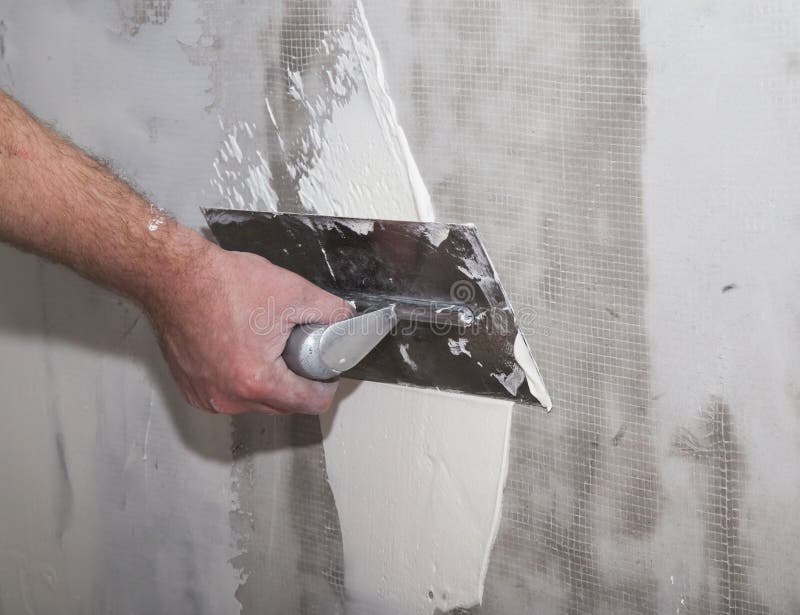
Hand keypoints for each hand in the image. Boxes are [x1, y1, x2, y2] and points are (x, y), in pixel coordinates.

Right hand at [146, 244, 351, 414]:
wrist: (174, 276)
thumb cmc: (221, 283)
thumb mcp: (292, 291)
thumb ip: (330, 311)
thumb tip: (346, 320)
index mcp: (256, 380)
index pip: (310, 404)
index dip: (326, 385)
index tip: (326, 371)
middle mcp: (229, 397)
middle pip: (284, 405)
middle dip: (296, 381)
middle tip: (295, 349)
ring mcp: (207, 396)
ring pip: (256, 402)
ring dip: (267, 381)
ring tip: (264, 345)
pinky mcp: (193, 389)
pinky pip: (229, 394)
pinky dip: (240, 378)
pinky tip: (240, 349)